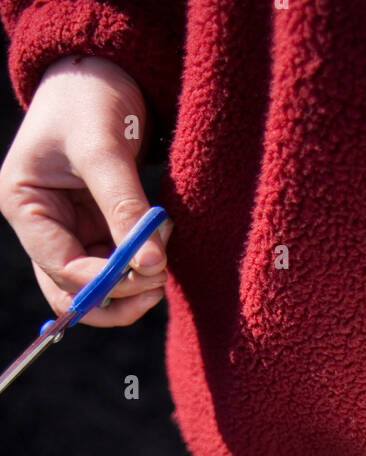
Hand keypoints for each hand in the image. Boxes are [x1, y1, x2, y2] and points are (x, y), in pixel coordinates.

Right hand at [0, 55, 170, 325]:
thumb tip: (149, 263)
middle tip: (159, 279)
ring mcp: (68, 232)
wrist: (101, 73)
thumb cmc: (89, 98)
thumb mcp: (103, 147)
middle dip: (119, 294)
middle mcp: (41, 226)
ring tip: (163, 263)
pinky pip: (117, 268)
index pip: (60, 269)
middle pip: (74, 293)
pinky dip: (141, 265)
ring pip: (97, 290)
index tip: (148, 270)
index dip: (105, 281)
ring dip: (132, 287)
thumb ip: (124, 206)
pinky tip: (161, 243)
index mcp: (24, 204)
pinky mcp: (95, 231)